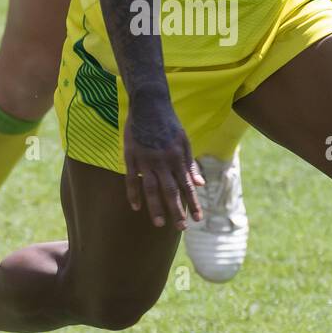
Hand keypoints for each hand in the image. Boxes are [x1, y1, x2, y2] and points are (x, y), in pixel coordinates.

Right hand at [124, 96, 203, 228]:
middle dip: (177, 211)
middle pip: (171, 191)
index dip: (193, 203)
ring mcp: (146, 160)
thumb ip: (190, 164)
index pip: (188, 186)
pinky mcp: (131, 156)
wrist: (149, 104)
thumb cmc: (169, 123)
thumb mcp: (184, 142)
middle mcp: (163, 161)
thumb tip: (200, 184)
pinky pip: (131, 178)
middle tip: (181, 228)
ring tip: (159, 224)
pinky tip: (135, 207)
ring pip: (151, 188)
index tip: (198, 219)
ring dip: (155, 207)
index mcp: (178, 158)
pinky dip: (133, 193)